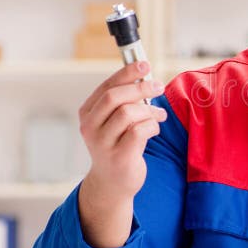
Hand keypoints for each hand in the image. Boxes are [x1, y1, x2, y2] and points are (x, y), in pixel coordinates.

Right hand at [77, 61, 166, 247]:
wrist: (114, 183)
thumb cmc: (119, 145)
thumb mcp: (116, 122)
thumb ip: (126, 102)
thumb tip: (145, 77)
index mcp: (88, 113)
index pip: (106, 86)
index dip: (127, 73)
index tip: (145, 64)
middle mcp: (90, 127)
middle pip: (114, 97)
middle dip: (140, 88)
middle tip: (159, 87)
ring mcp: (102, 144)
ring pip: (128, 113)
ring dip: (149, 110)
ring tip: (159, 115)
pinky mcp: (119, 157)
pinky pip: (140, 132)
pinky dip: (152, 126)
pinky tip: (155, 128)